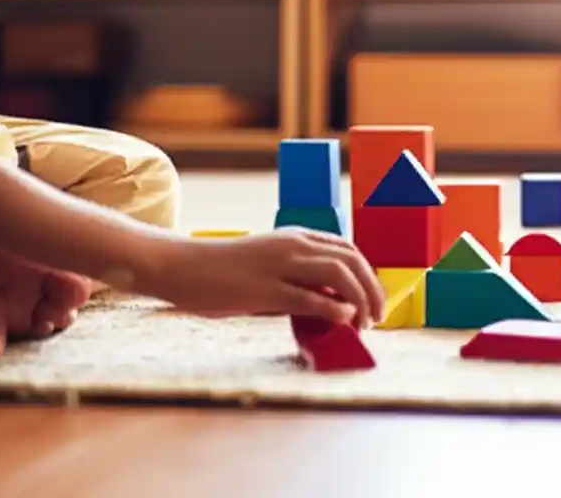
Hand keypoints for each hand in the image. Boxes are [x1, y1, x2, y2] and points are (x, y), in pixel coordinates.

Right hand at [145, 229, 385, 326]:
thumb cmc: (224, 270)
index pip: (348, 250)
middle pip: (352, 260)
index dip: (368, 274)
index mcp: (296, 237)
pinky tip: (343, 320)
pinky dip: (334, 309)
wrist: (183, 266)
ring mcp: (280, 265)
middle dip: (373, 288)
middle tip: (378, 317)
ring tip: (364, 324)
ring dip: (360, 299)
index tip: (373, 298)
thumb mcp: (270, 266)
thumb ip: (299, 279)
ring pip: (339, 274)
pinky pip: (310, 298)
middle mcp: (294, 245)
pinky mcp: (265, 289)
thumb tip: (331, 302)